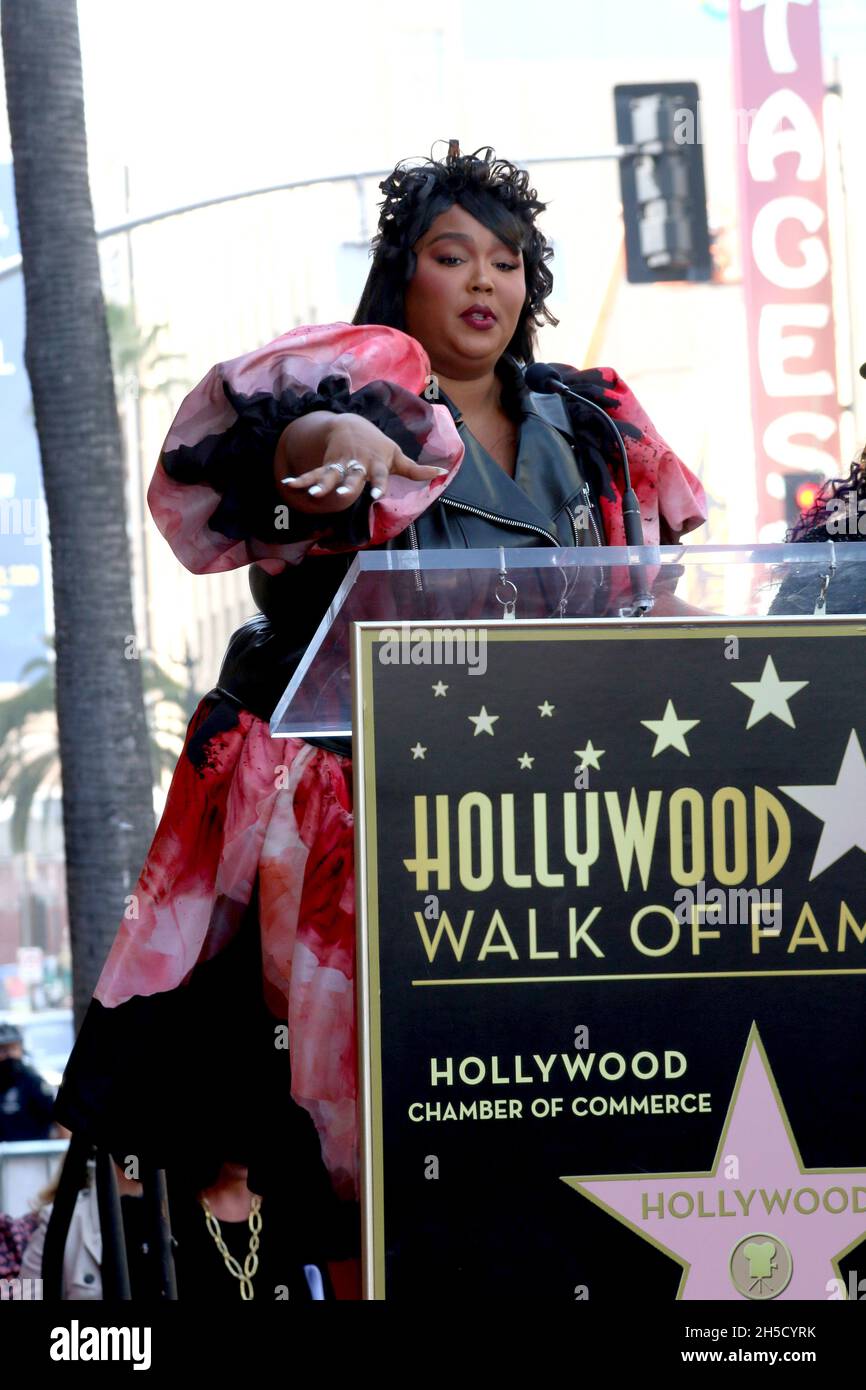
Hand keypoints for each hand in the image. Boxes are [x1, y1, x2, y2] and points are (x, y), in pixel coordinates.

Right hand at [277, 412, 447, 512]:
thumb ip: (416, 470)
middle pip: (353, 476)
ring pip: (331, 475)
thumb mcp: (397, 456)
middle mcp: (358, 464)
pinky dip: (302, 479)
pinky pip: (314, 474)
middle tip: (344, 494)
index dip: (378, 484)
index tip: (376, 495)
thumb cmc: (378, 445)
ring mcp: (341, 464)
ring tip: (313, 493)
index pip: (380, 476)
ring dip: (322, 484)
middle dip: (348, 485)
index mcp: (377, 464)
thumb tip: (442, 472)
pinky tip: (288, 485)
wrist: (352, 424)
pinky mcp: (327, 464)